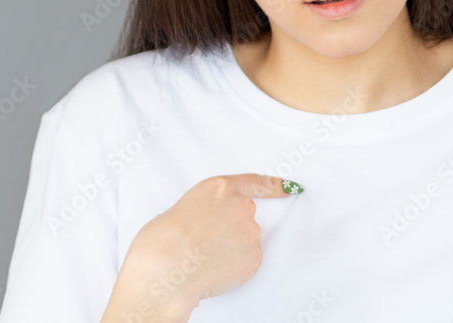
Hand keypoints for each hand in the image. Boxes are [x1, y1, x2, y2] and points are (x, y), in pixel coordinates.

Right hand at [101, 173, 302, 321]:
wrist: (166, 270)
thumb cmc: (162, 240)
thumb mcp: (183, 207)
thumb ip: (206, 208)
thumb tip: (209, 222)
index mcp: (220, 187)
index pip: (255, 183)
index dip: (274, 186)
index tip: (291, 188)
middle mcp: (242, 206)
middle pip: (244, 217)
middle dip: (230, 230)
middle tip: (205, 244)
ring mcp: (251, 232)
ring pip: (245, 242)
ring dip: (230, 250)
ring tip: (204, 258)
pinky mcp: (254, 258)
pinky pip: (246, 262)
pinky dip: (233, 268)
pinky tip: (213, 270)